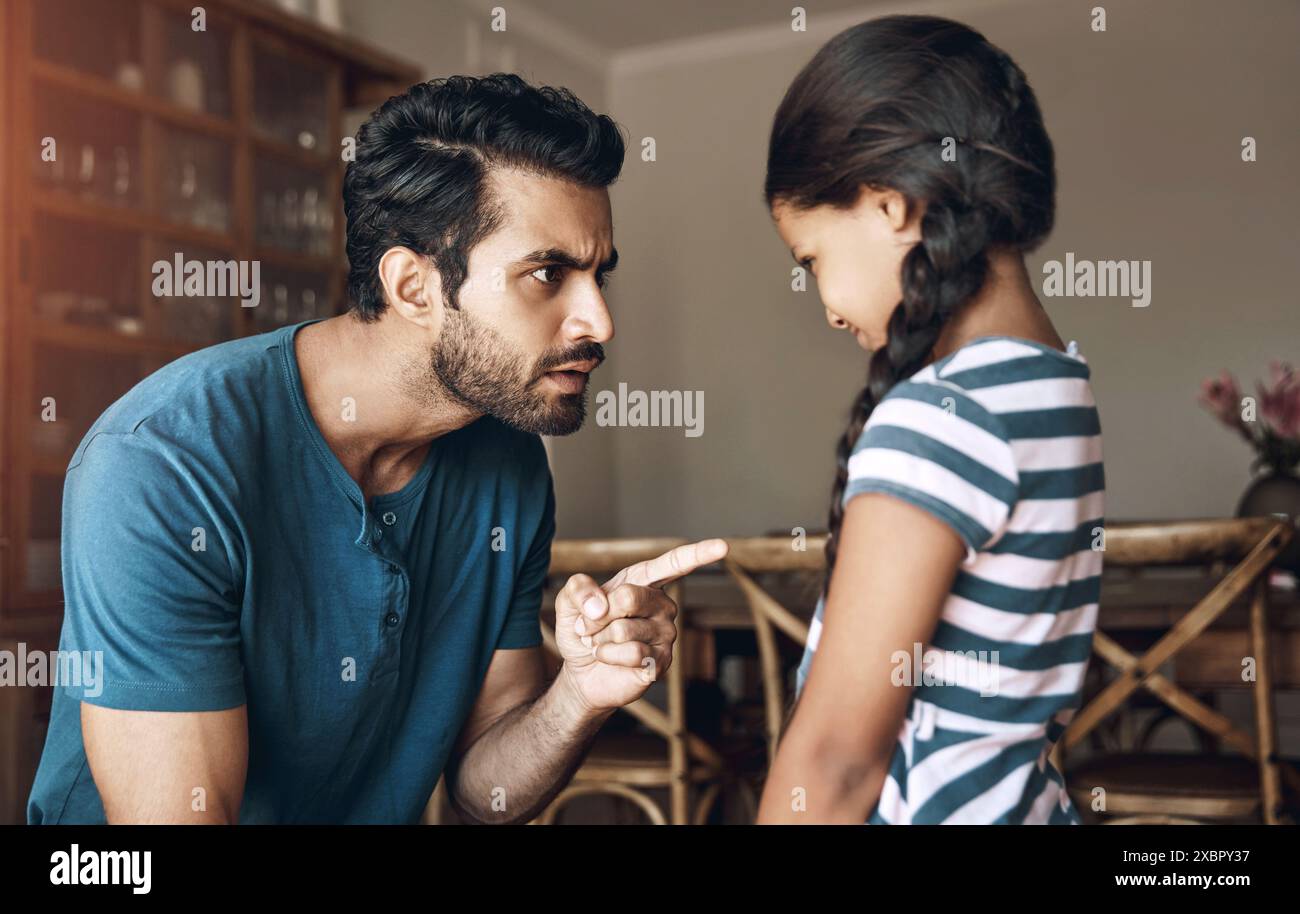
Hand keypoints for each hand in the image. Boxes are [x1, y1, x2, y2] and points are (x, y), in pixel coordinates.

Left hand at [555, 539, 728, 712]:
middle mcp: (663, 605)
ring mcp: (666, 634)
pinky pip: (632, 653)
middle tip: (591, 626)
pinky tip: (609, 658)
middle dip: (597, 615)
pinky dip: (608, 656)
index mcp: (645, 582)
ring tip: (601, 644)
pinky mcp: (662, 661)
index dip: (698, 554)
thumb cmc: (583, 630)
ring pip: (624, 629)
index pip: (674, 564)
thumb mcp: (569, 602)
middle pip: (629, 597)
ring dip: (600, 639)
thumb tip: (600, 605)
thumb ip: (579, 590)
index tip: (722, 546)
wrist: (582, 671)